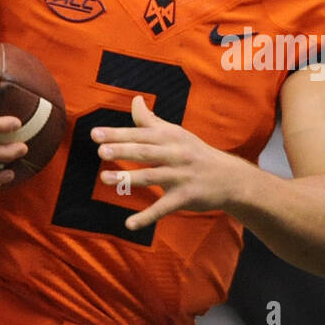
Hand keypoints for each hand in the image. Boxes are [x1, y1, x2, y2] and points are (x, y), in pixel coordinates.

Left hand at [92, 95, 247, 230]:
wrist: (230, 178)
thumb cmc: (196, 153)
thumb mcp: (177, 134)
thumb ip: (152, 121)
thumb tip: (135, 100)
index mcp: (171, 137)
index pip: (140, 133)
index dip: (118, 133)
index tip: (95, 134)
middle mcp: (176, 154)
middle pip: (145, 151)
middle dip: (123, 150)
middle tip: (101, 151)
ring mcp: (181, 176)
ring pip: (151, 177)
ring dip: (127, 179)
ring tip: (104, 179)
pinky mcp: (185, 197)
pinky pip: (163, 207)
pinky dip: (146, 217)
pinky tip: (129, 224)